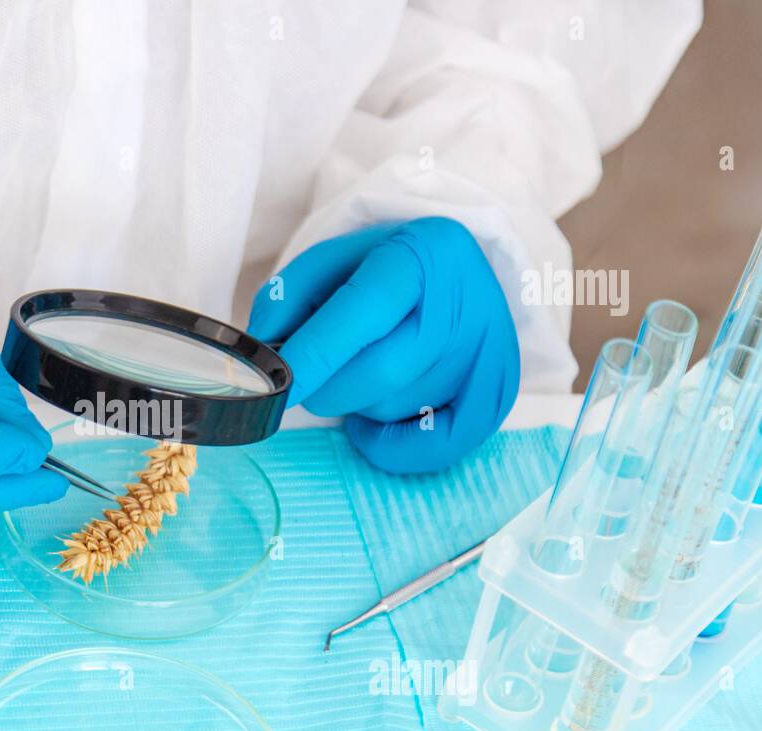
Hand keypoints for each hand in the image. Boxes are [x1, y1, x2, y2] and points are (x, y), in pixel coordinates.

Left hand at [249, 217, 519, 472]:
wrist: (456, 273)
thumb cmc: (381, 270)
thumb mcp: (331, 261)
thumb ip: (288, 298)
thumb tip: (264, 353)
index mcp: (422, 253)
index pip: (364, 311)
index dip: (314, 354)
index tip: (276, 382)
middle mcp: (465, 302)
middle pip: (381, 372)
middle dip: (327, 386)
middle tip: (310, 378)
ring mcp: (488, 352)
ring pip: (396, 407)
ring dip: (358, 403)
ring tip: (363, 371)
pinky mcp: (497, 395)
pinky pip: (434, 446)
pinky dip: (391, 445)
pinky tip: (374, 420)